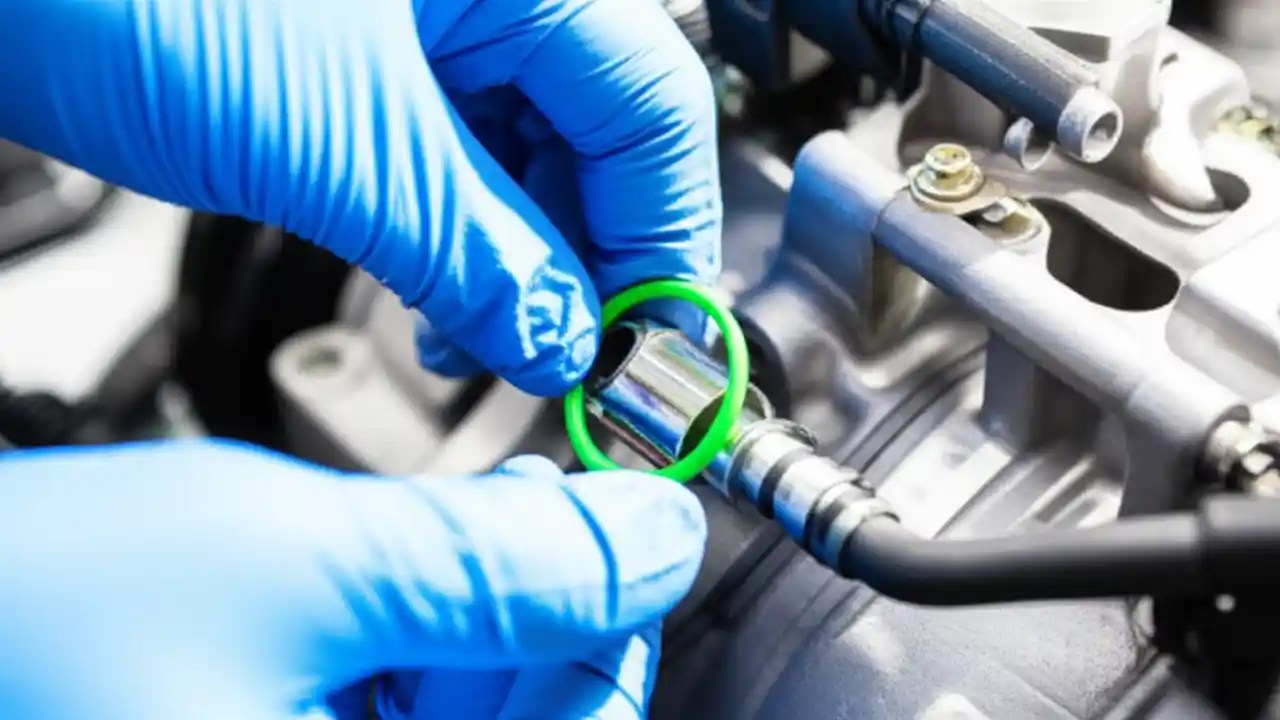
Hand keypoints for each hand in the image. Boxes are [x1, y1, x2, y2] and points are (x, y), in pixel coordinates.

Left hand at [0, 0, 721, 394]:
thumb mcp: (343, 147)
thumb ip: (480, 252)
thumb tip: (564, 337)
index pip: (655, 109)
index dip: (660, 238)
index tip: (640, 344)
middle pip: (596, 139)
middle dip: (581, 263)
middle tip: (561, 359)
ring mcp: (423, 26)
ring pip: (521, 158)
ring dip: (513, 264)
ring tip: (479, 340)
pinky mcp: (363, 71)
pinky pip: (450, 161)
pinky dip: (452, 240)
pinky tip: (435, 296)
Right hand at [0, 441, 705, 719]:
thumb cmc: (26, 623)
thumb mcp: (306, 567)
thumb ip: (502, 565)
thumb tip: (652, 538)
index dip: (620, 630)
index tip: (633, 535)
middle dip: (545, 611)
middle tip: (555, 507)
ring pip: (450, 713)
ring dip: (479, 612)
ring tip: (483, 512)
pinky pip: (370, 711)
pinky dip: (404, 635)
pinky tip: (403, 562)